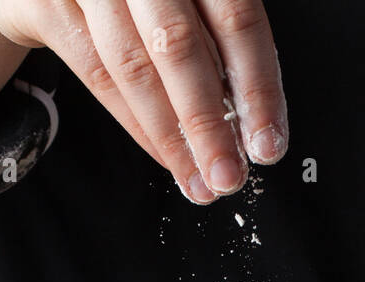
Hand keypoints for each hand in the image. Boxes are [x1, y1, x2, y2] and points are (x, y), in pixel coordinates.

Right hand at [0, 0, 287, 201]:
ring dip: (171, 136)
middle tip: (229, 176)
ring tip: (198, 180)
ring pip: (134, 66)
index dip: (257, 87)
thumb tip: (253, 118)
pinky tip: (164, 156)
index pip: (237, 18)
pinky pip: (96, 72)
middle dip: (209, 125)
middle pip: (180, 46)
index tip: (268, 143)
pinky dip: (135, 122)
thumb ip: (217, 37)